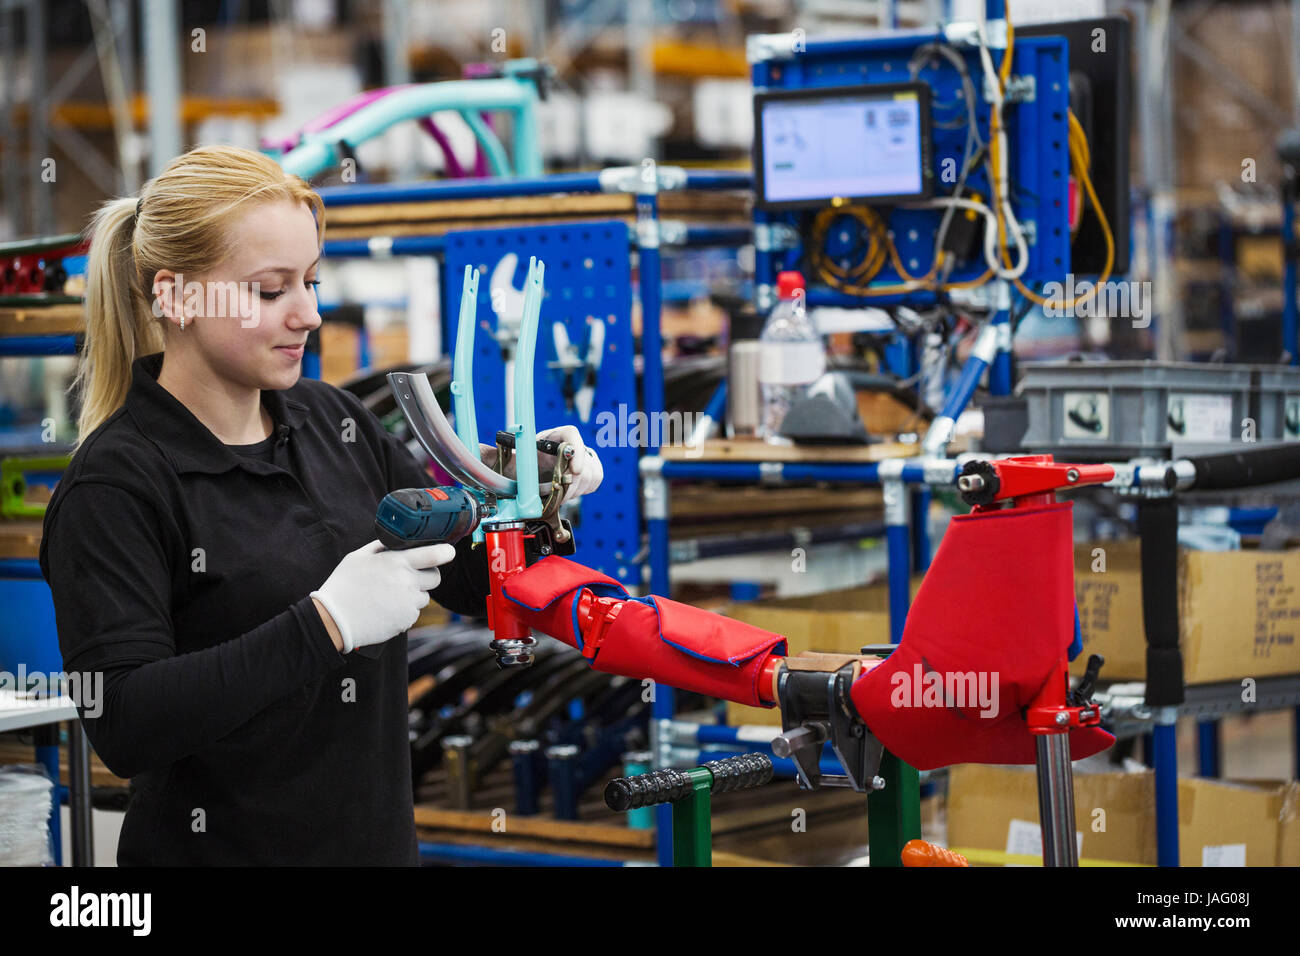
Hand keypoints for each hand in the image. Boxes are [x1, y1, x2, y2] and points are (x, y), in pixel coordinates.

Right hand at [310, 540, 456, 653]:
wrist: (334, 619)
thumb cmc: (344, 585)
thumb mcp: (358, 556)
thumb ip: (380, 546)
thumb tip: (395, 540)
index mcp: (397, 562)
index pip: (434, 555)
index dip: (446, 552)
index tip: (449, 552)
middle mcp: (407, 582)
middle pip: (435, 578)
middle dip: (427, 576)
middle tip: (410, 577)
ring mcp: (408, 603)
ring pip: (423, 597)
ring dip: (413, 595)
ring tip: (389, 596)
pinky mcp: (406, 620)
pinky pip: (413, 613)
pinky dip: (404, 611)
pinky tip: (386, 609)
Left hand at [479, 425, 603, 498]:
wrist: (532, 474)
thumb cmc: (520, 464)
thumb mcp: (508, 459)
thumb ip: (493, 456)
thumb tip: (477, 453)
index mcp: (551, 437)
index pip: (570, 434)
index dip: (575, 450)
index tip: (572, 469)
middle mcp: (568, 446)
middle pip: (583, 463)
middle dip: (570, 484)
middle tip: (556, 495)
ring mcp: (581, 459)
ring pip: (590, 475)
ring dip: (574, 491)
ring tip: (557, 496)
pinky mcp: (587, 473)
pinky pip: (594, 482)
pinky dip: (582, 491)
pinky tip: (567, 495)